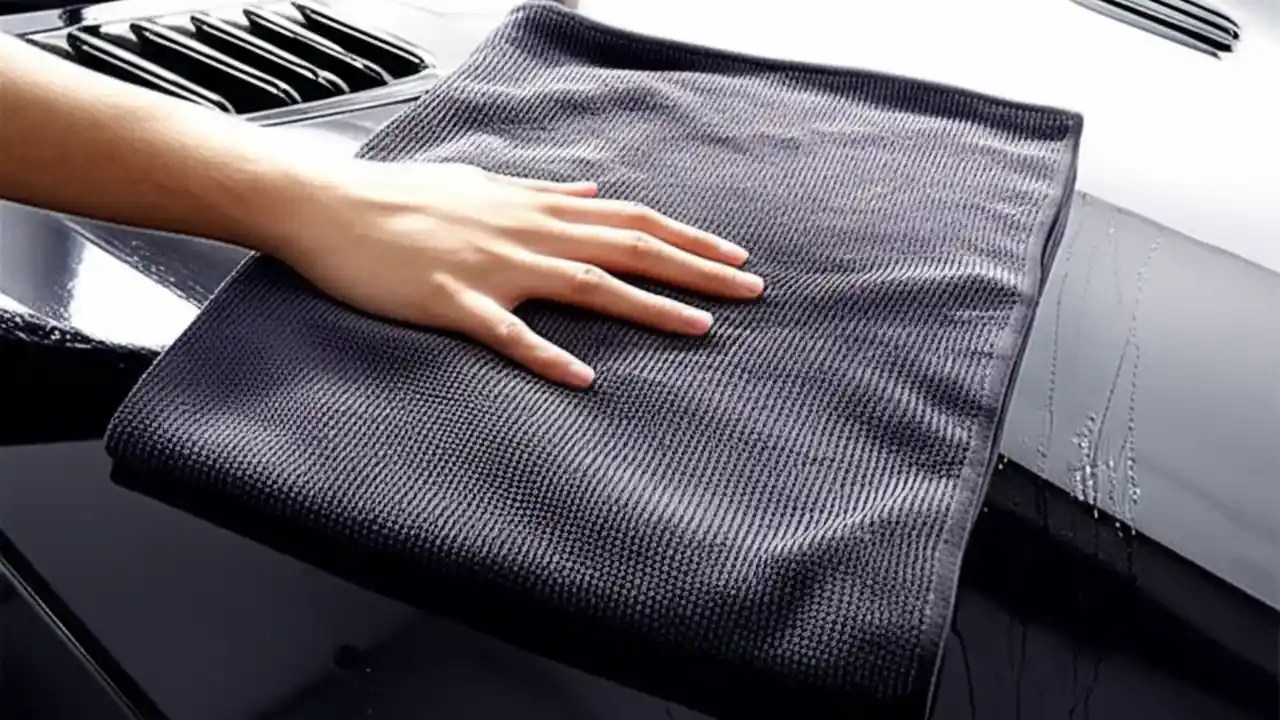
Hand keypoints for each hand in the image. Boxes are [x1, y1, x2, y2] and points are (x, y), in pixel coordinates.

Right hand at [272, 161, 763, 387]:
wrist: (329, 204)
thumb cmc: (403, 196)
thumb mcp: (483, 184)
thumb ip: (542, 191)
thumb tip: (589, 191)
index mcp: (536, 208)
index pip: (631, 220)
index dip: (686, 238)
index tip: (733, 256)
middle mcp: (527, 232)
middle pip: (628, 249)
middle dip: (694, 269)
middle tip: (750, 290)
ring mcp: (493, 266)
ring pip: (586, 285)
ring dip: (646, 306)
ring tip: (699, 327)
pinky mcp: (453, 300)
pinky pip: (506, 333)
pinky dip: (545, 356)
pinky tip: (582, 380)